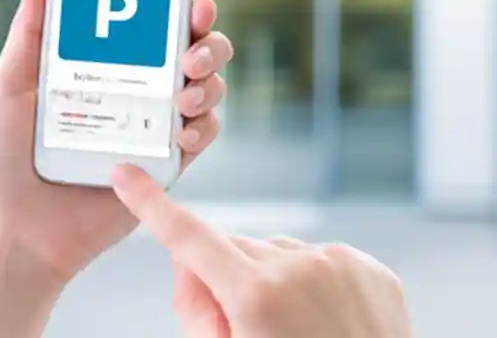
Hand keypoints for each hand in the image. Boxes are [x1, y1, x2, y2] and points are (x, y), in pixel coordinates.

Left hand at [0, 0, 233, 281]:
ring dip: (209, 82)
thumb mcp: (10, 87)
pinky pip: (203, 135)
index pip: (157, 24)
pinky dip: (203, 126)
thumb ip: (30, 34)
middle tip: (192, 52)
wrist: (17, 229)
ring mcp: (157, 126)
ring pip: (209, 89)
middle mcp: (141, 90)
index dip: (183, 7)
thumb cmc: (5, 158)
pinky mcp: (166, 164)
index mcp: (110, 64)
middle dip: (209, 43)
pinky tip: (182, 130)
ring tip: (185, 92)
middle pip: (197, 51)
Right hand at [112, 165, 413, 337]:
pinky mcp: (370, 267)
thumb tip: (190, 264)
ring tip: (292, 327)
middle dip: (227, 277)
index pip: (188, 237)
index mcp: (255, 295)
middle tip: (241, 326)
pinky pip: (324, 260)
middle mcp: (298, 267)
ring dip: (274, 279)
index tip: (127, 174)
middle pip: (235, 249)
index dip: (151, 204)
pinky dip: (316, 283)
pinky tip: (324, 321)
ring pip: (281, 253)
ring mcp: (340, 263)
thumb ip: (197, 310)